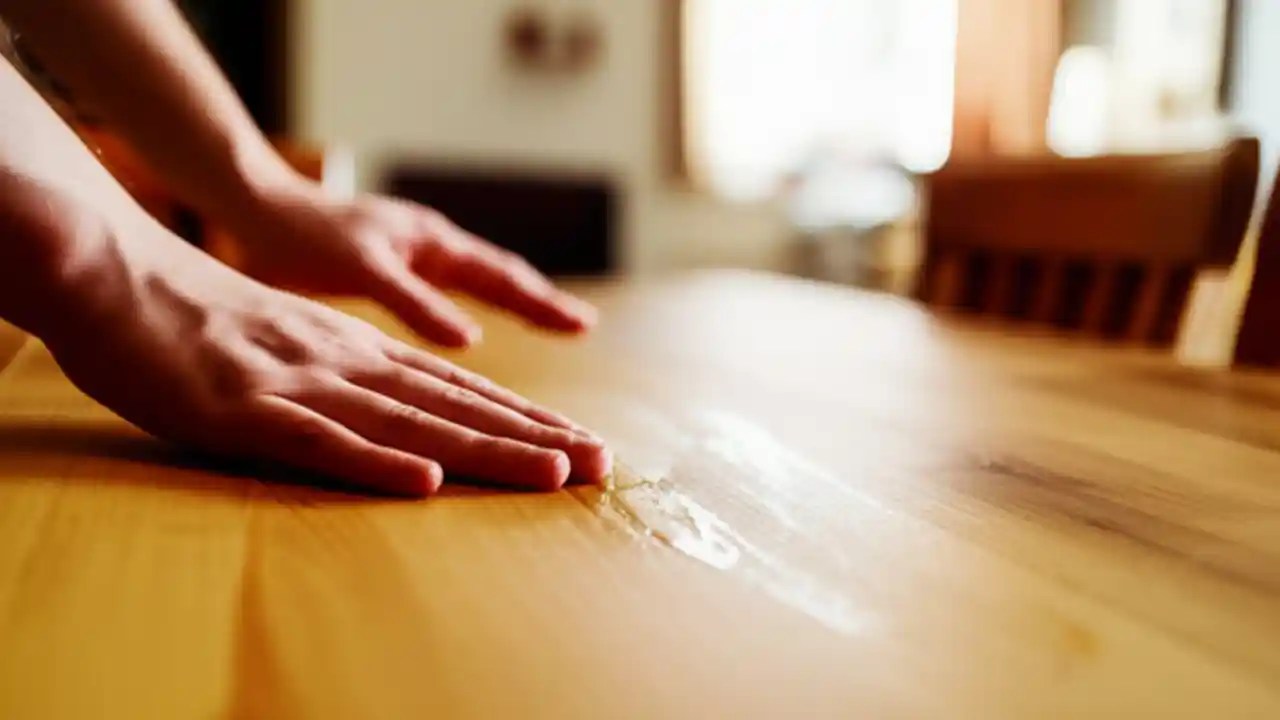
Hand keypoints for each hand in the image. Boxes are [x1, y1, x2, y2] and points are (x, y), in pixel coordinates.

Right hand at [18, 183, 609, 494]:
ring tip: (553, 473)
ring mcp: (302, 386)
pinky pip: (320, 441)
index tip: (582, 447)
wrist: (122, 279)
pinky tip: (425, 482)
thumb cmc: (207, 323)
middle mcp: (349, 366)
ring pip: (411, 423)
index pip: (461, 393)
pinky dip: (375, 461)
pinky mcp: (246, 411)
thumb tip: (406, 416)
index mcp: (362, 355)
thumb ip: (354, 376)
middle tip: (602, 465)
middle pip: (457, 408)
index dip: (525, 421)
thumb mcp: (299, 343)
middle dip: (535, 438)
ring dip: (486, 450)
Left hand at [218, 179, 596, 347]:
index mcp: (432, 242)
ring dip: (515, 302)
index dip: (543, 305)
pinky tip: (473, 330)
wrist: (255, 205)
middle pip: (502, 276)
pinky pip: (448, 289)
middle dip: (543, 302)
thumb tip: (472, 342)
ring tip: (552, 321)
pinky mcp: (390, 268)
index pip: (504, 278)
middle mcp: (431, 244)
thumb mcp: (362, 270)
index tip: (583, 326)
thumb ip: (416, 303)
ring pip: (478, 281)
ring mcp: (413, 253)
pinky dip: (473, 307)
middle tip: (584, 326)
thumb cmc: (302, 234)